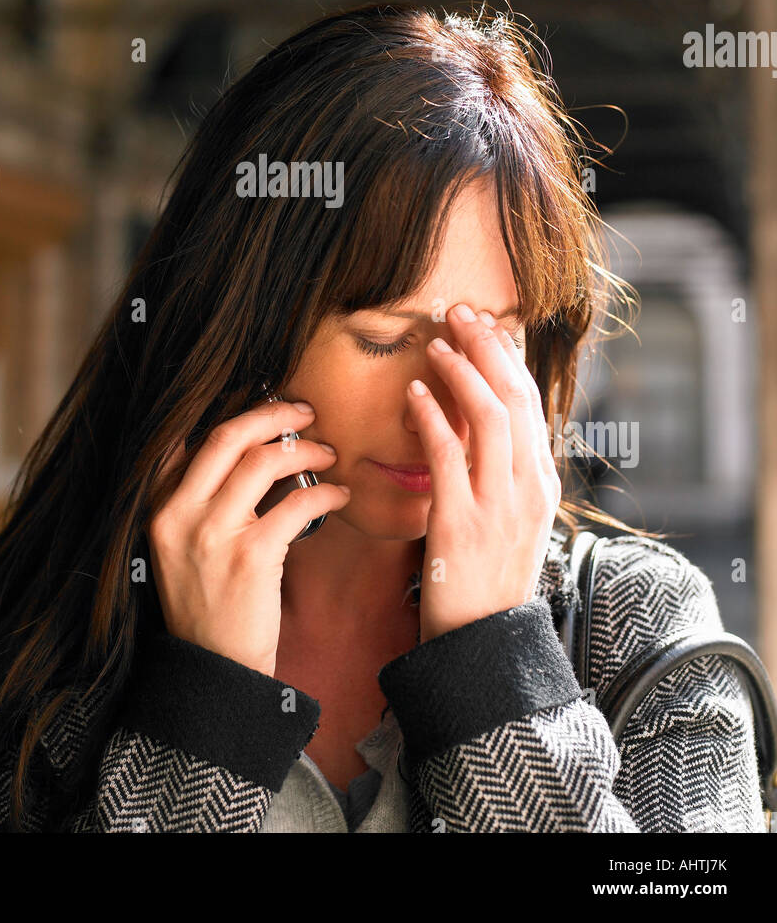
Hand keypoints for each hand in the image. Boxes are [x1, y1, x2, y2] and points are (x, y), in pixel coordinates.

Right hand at [146, 398, 349, 676]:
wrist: (215, 672)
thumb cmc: (208, 606)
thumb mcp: (180, 549)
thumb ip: (196, 501)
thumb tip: (241, 448)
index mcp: (159, 509)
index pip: (191, 439)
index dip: (234, 412)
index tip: (266, 405)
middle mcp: (179, 514)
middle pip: (227, 436)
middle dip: (271, 414)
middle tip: (304, 411)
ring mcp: (213, 534)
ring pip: (264, 461)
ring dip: (305, 450)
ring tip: (328, 453)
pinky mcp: (251, 556)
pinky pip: (297, 503)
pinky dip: (326, 493)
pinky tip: (339, 496)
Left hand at [407, 303, 561, 640]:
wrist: (481, 645)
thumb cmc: (484, 579)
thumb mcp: (507, 520)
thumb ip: (500, 472)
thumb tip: (482, 421)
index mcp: (542, 483)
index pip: (531, 401)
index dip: (506, 356)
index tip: (484, 323)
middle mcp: (530, 489)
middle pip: (516, 398)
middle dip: (487, 347)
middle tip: (460, 311)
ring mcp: (501, 507)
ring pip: (491, 419)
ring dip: (462, 372)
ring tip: (436, 341)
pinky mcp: (463, 526)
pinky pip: (449, 458)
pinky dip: (434, 419)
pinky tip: (415, 393)